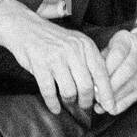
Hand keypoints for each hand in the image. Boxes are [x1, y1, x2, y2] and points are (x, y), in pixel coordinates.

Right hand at [0, 0, 114, 115]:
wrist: (26, 28)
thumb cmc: (55, 40)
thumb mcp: (77, 44)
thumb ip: (89, 62)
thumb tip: (100, 89)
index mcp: (86, 46)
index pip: (101, 73)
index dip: (107, 93)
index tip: (110, 107)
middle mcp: (73, 51)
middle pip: (87, 86)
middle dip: (86, 101)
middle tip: (85, 106)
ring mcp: (56, 58)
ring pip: (69, 90)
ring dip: (70, 101)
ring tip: (69, 102)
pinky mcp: (40, 65)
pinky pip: (49, 92)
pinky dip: (53, 103)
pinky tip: (55, 108)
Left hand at [101, 27, 136, 115]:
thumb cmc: (126, 48)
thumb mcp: (112, 47)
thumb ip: (101, 62)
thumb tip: (90, 82)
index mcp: (128, 40)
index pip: (117, 55)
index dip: (106, 71)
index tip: (93, 85)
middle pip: (127, 70)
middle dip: (111, 87)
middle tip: (97, 99)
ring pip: (133, 83)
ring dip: (117, 97)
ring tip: (103, 106)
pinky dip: (125, 103)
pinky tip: (114, 108)